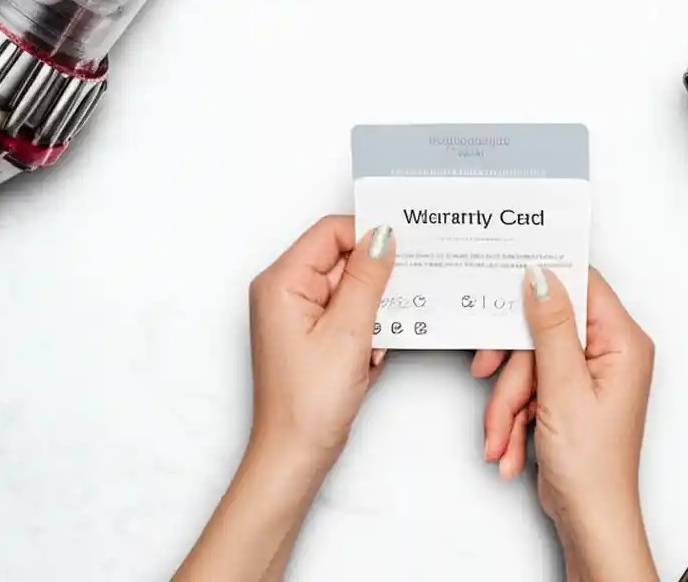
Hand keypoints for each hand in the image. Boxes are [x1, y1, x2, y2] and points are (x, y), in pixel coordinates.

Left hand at [176, 217, 394, 581]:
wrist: (294, 455)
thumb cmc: (308, 403)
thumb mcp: (348, 331)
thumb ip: (367, 277)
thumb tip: (383, 236)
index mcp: (282, 281)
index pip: (331, 232)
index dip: (369, 236)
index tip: (405, 250)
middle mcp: (283, 291)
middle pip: (342, 258)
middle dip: (374, 282)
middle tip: (398, 301)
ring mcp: (296, 314)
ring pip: (350, 288)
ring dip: (372, 311)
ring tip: (373, 343)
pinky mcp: (310, 334)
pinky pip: (347, 313)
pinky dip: (366, 330)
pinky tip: (368, 357)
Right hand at [480, 267, 657, 579]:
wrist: (589, 519)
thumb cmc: (593, 466)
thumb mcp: (562, 387)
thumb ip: (550, 326)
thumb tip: (540, 277)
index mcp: (622, 342)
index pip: (581, 284)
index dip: (542, 285)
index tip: (507, 288)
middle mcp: (610, 353)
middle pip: (545, 328)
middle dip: (513, 366)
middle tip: (489, 375)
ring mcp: (588, 375)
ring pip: (529, 362)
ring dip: (508, 400)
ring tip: (503, 435)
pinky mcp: (568, 395)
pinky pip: (530, 386)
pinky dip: (514, 415)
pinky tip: (511, 444)